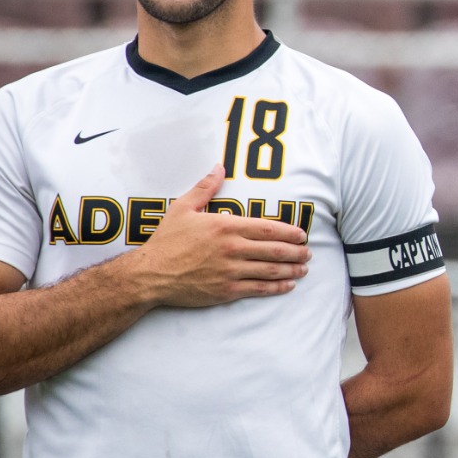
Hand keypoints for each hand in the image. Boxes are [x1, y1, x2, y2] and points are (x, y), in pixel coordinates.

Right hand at [123, 165, 310, 307]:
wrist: (149, 274)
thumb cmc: (166, 240)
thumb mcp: (183, 207)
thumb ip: (205, 187)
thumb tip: (219, 166)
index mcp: (225, 226)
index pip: (268, 229)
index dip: (290, 232)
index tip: (302, 234)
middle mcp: (232, 248)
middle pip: (276, 250)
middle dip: (297, 252)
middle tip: (308, 252)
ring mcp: (231, 271)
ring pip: (271, 270)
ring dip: (292, 270)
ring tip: (304, 268)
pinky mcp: (227, 290)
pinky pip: (259, 289)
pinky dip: (277, 287)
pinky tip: (288, 285)